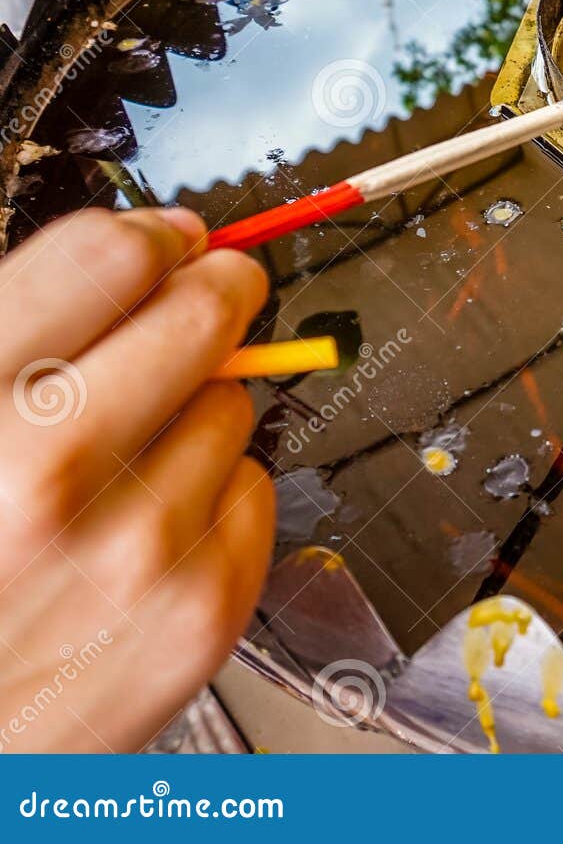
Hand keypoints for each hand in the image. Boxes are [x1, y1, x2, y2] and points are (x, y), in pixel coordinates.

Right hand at [0, 209, 272, 751]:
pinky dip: (216, 493)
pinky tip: (152, 526)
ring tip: (132, 457)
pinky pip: (252, 490)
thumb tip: (147, 248)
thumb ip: (19, 332)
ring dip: (200, 409)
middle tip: (213, 290)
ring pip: (234, 404)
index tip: (166, 240)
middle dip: (214, 291)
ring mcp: (136, 553)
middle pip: (201, 315)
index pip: (104, 260)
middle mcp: (44, 480)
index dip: (146, 236)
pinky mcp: (201, 614)